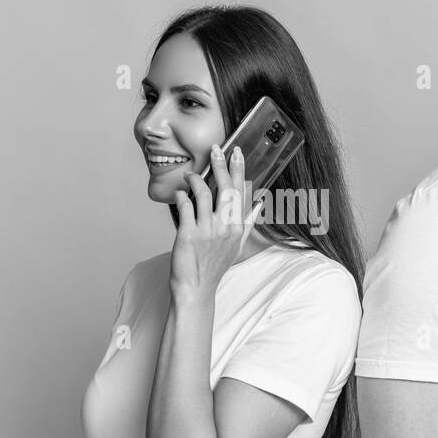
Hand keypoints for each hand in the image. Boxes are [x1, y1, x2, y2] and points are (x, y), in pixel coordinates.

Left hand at [169, 144, 257, 300]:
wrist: (196, 288)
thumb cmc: (215, 267)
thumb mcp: (237, 245)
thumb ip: (248, 223)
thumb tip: (258, 204)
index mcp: (237, 227)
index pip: (240, 192)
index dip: (238, 169)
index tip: (236, 152)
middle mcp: (225, 227)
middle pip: (225, 189)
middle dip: (221, 165)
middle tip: (216, 149)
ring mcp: (207, 230)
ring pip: (203, 194)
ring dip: (196, 179)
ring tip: (190, 175)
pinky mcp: (188, 234)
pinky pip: (185, 207)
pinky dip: (182, 196)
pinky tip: (179, 193)